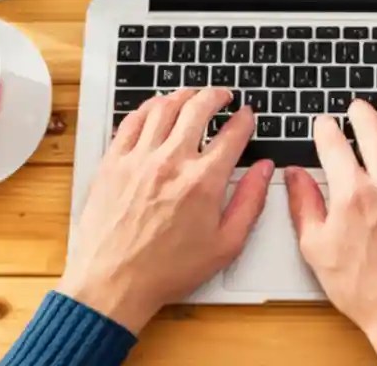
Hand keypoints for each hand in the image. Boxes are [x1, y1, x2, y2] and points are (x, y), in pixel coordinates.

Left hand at [58, 89, 271, 331]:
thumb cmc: (166, 270)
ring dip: (183, 94)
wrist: (113, 282)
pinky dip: (148, 107)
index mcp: (203, 182)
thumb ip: (250, 202)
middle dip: (216, 95)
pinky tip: (156, 107)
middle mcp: (171, 162)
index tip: (246, 116)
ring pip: (164, 107)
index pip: (232, 134)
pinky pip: (131, 121)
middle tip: (223, 95)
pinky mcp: (113, 163)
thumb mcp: (225, 244)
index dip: (244, 119)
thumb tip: (264, 170)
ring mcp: (138, 159)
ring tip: (192, 94)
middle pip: (198, 108)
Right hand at [286, 100, 376, 363]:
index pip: (333, 142)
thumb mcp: (317, 250)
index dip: (324, 128)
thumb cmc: (364, 288)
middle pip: (371, 127)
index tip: (323, 125)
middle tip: (355, 109)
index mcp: (351, 194)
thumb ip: (304, 206)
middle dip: (358, 112)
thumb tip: (295, 177)